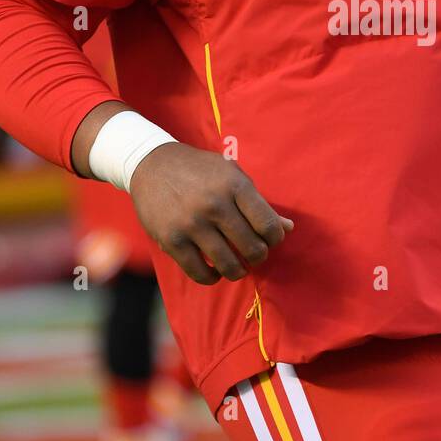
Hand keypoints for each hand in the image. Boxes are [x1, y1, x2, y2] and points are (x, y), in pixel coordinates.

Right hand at [128, 141, 293, 284]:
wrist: (152, 163)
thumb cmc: (200, 170)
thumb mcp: (232, 175)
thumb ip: (259, 202)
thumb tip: (289, 228)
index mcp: (234, 185)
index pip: (268, 225)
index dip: (274, 238)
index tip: (270, 239)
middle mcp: (214, 205)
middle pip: (252, 248)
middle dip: (258, 256)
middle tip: (254, 254)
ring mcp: (191, 224)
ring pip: (228, 264)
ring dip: (238, 271)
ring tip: (238, 267)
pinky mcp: (171, 240)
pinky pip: (199, 272)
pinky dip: (212, 278)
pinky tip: (215, 272)